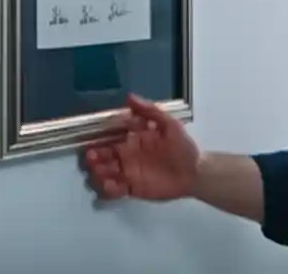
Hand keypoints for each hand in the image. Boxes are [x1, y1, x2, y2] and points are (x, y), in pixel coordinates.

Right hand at [83, 93, 199, 201]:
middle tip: (92, 157)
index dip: (99, 139)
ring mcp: (129, 172)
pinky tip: (110, 186)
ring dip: (98, 173)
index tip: (93, 140)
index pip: (111, 137)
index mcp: (133, 139)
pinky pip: (115, 189)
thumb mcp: (169, 124)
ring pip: (105, 173)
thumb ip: (150, 111)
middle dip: (94, 157)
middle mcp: (127, 155)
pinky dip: (108, 189)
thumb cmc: (183, 146)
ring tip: (99, 172)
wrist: (195, 171)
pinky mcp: (133, 188)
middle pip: (103, 156)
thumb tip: (129, 97)